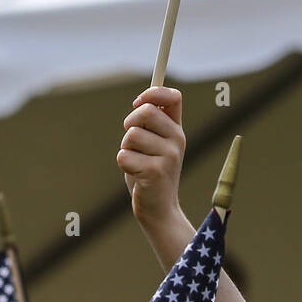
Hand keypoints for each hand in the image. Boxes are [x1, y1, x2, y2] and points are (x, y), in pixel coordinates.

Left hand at [117, 86, 187, 235]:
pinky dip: (123, 164)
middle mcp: (177, 140)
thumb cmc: (151, 171)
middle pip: (146, 111)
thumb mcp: (155, 144)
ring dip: (126, 148)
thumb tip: (141, 101)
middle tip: (132, 141)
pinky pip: (124, 155)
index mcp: (177, 129)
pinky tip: (136, 174)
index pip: (173, 97)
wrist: (159, 208)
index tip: (138, 102)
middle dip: (130, 123)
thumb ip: (150, 124)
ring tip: (136, 162)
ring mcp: (169, 156)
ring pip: (131, 135)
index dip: (154, 93)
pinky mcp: (155, 171)